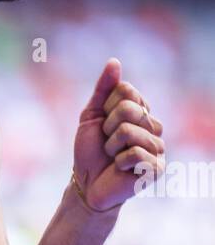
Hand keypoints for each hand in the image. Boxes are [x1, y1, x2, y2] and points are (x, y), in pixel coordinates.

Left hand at [73, 59, 165, 211]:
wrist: (87, 183)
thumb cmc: (90, 151)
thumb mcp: (91, 115)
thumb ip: (103, 89)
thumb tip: (114, 61)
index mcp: (141, 111)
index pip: (126, 90)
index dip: (106, 107)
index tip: (103, 123)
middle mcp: (153, 126)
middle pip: (129, 109)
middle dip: (108, 127)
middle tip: (107, 143)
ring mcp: (158, 147)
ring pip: (129, 131)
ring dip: (111, 146)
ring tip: (113, 156)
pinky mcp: (157, 168)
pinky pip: (134, 154)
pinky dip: (119, 162)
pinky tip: (121, 169)